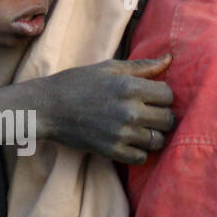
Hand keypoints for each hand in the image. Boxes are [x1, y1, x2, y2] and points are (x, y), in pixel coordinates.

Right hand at [33, 56, 175, 164]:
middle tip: (147, 113)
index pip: (168, 95)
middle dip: (161, 116)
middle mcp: (129, 111)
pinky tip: (128, 141)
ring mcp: (121, 134)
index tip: (150, 97)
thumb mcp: (109, 68)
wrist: (47, 108)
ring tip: (139, 128)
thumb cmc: (77, 83)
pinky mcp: (112, 151)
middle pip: (168, 119)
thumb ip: (142, 66)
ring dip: (152, 135)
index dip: (162, 95)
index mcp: (130, 87)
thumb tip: (170, 59)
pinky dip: (138, 151)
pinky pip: (141, 157)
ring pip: (158, 140)